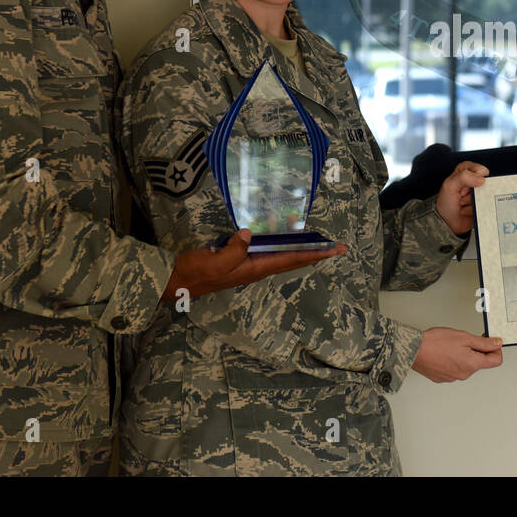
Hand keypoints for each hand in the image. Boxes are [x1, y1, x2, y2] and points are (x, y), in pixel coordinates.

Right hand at [162, 229, 346, 301]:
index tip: (335, 250)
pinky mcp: (242, 259)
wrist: (177, 282)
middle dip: (318, 253)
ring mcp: (251, 264)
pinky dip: (285, 245)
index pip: (292, 259)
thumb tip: (249, 233)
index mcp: (256, 268)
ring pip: (285, 256)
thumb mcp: (215, 261)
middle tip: (340, 247)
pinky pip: (271, 251)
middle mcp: (258, 267)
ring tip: (322, 243)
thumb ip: (234, 248)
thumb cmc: (197, 272)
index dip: (315, 253)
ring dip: (304, 250)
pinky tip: (289, 239)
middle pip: (294, 259)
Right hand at [412, 326, 503, 381]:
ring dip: (464, 355)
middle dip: (477, 350)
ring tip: (451, 345)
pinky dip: (453, 360)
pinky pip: (454, 369)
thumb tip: (497, 344)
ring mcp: (453, 378)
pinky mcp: (443, 378)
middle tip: (466, 339)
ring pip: (466, 365)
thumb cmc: (435, 342)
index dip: (495, 349)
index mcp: (472, 364)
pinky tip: (444, 352)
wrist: (414, 350)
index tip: (489, 341)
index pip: (496, 361)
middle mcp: (464, 374)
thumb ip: (483, 343)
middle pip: (480, 362)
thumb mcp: (464, 337)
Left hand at [435, 160, 488, 235]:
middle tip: (464, 194)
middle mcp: (470, 184)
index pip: (474, 168)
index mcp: (462, 174)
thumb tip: (481, 178)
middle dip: (474, 190)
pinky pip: (485, 205)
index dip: (477, 172)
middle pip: (482, 182)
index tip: (480, 177)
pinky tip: (465, 210)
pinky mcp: (480, 205)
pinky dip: (475, 208)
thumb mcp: (450, 186)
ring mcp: (476, 195)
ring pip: (484, 194)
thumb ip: (464, 177)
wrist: (447, 223)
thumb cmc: (445, 204)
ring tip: (463, 204)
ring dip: (473, 201)